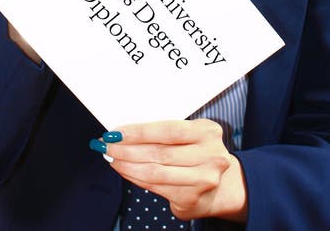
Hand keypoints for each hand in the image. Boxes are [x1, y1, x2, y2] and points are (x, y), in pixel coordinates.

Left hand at [104, 119, 247, 222]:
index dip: (140, 132)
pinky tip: (125, 171)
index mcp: (208, 132)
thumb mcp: (192, 134)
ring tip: (112, 158)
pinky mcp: (191, 199)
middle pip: (160, 153)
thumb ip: (166, 132)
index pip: (168, 130)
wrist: (222, 185)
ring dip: (128, 165)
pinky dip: (135, 178)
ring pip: (155, 172)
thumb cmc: (198, 152)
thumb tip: (126, 130)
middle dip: (127, 149)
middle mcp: (210, 156)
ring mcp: (202, 180)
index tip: (117, 131)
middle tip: (107, 144)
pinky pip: (155, 187)